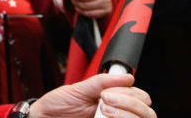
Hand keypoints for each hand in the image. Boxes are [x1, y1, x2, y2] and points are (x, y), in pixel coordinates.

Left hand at [30, 72, 154, 117]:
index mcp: (116, 100)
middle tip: (104, 101)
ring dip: (125, 116)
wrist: (44, 117)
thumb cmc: (59, 104)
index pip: (142, 98)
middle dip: (129, 104)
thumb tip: (127, 76)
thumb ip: (102, 82)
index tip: (107, 92)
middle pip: (147, 114)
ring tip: (102, 112)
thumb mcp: (78, 88)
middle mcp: (120, 114)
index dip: (131, 94)